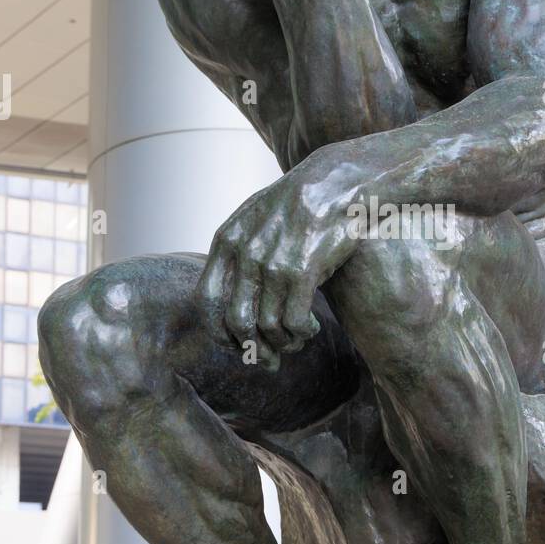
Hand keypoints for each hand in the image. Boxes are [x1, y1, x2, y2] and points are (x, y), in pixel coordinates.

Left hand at [197, 160, 358, 368]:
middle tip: (270, 360)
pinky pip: (295, 321)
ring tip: (297, 339)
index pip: (207, 302)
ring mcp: (273, 263)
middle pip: (237, 322)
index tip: (235, 346)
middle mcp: (245, 254)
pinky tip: (312, 328)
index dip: (218, 333)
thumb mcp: (255, 219)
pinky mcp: (303, 271)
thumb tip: (228, 302)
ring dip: (284, 342)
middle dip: (253, 349)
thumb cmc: (298, 205)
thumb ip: (236, 254)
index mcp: (227, 241)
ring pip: (268, 326)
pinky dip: (302, 333)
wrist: (337, 182)